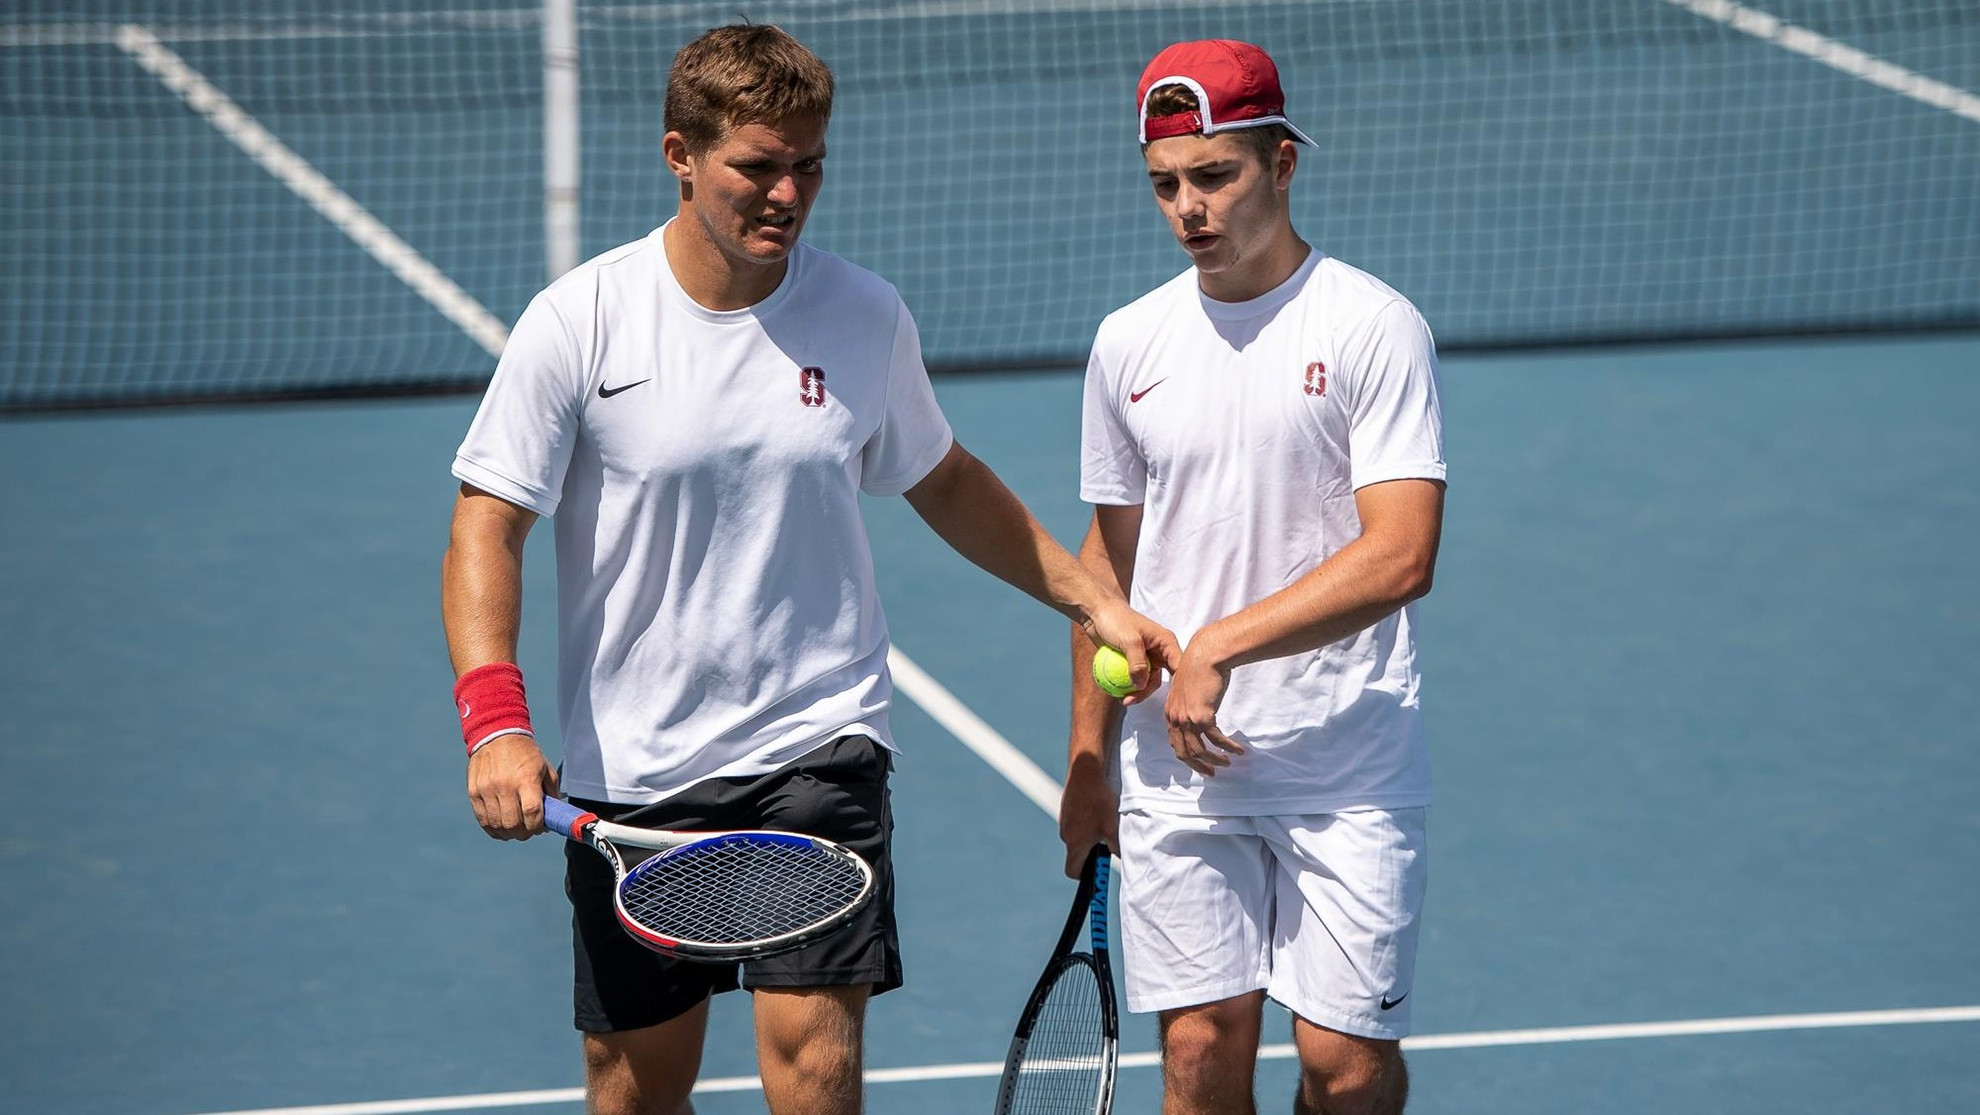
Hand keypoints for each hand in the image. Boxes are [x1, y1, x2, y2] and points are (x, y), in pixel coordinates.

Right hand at [466, 733, 558, 839]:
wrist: (497, 735)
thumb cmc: (525, 754)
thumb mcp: (544, 768)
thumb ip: (551, 793)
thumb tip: (553, 818)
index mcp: (526, 778)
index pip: (532, 812)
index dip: (537, 826)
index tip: (540, 828)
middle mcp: (505, 785)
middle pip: (513, 824)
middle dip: (523, 834)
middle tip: (528, 831)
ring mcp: (486, 789)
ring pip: (497, 825)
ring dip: (508, 834)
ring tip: (515, 831)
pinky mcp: (473, 792)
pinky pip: (482, 820)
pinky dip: (493, 829)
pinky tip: (500, 828)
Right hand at [1058, 757, 1118, 877]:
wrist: (1085, 769)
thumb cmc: (1099, 800)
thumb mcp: (1113, 827)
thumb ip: (1116, 847)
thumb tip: (1118, 856)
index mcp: (1075, 843)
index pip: (1073, 871)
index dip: (1085, 875)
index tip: (1097, 869)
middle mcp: (1065, 834)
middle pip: (1077, 854)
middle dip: (1092, 852)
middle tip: (1107, 842)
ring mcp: (1064, 820)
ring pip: (1077, 836)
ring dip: (1090, 834)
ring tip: (1103, 820)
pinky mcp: (1066, 809)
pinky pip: (1076, 823)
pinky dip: (1086, 821)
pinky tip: (1097, 808)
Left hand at [1081, 599, 1180, 705]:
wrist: (1097, 612)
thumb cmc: (1115, 619)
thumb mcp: (1129, 640)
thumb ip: (1137, 663)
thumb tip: (1141, 685)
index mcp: (1166, 642)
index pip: (1179, 666)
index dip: (1179, 685)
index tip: (1169, 701)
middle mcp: (1160, 651)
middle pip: (1163, 678)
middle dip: (1148, 692)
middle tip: (1130, 700)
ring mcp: (1147, 657)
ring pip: (1147, 681)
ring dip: (1136, 692)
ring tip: (1122, 700)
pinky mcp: (1134, 662)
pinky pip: (1134, 678)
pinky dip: (1128, 687)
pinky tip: (1117, 695)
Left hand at [1165, 633, 1244, 776]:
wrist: (1206, 655)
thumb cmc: (1200, 667)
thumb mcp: (1187, 687)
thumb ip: (1188, 702)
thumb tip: (1199, 712)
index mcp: (1170, 711)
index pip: (1175, 741)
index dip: (1187, 755)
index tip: (1200, 761)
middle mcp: (1175, 718)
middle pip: (1184, 752)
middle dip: (1198, 765)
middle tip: (1212, 772)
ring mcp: (1187, 718)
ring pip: (1199, 750)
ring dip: (1215, 760)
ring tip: (1227, 762)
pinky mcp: (1202, 716)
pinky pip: (1217, 739)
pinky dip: (1228, 747)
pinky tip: (1238, 750)